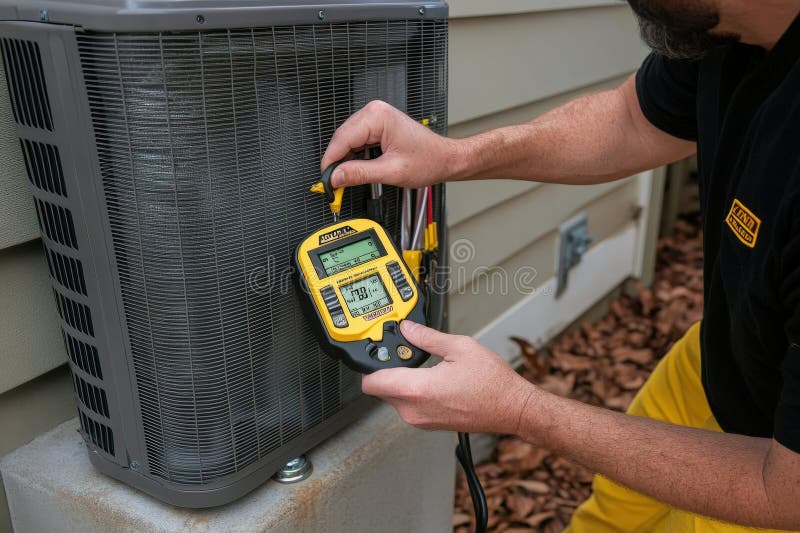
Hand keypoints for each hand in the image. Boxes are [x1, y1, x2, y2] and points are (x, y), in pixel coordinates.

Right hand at [321, 100, 461, 188]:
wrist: (445, 158)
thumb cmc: (428, 159)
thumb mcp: (391, 171)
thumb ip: (360, 174)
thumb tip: (336, 177)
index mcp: (377, 117)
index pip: (342, 139)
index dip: (331, 162)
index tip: (326, 180)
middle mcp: (375, 112)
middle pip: (342, 138)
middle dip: (337, 162)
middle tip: (334, 184)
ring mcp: (375, 117)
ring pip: (347, 140)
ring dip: (346, 159)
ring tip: (349, 178)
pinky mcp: (377, 126)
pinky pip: (357, 140)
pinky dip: (354, 155)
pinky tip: (359, 168)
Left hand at [361, 321, 536, 434]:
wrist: (511, 408)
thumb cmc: (492, 383)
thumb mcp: (459, 347)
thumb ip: (427, 337)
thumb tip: (408, 329)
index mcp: (418, 390)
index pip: (371, 382)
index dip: (370, 364)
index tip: (379, 351)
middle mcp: (414, 410)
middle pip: (380, 389)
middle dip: (386, 370)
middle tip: (404, 353)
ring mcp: (421, 420)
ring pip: (394, 398)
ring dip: (401, 381)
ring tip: (423, 365)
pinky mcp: (428, 424)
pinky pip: (408, 405)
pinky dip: (412, 392)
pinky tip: (431, 379)